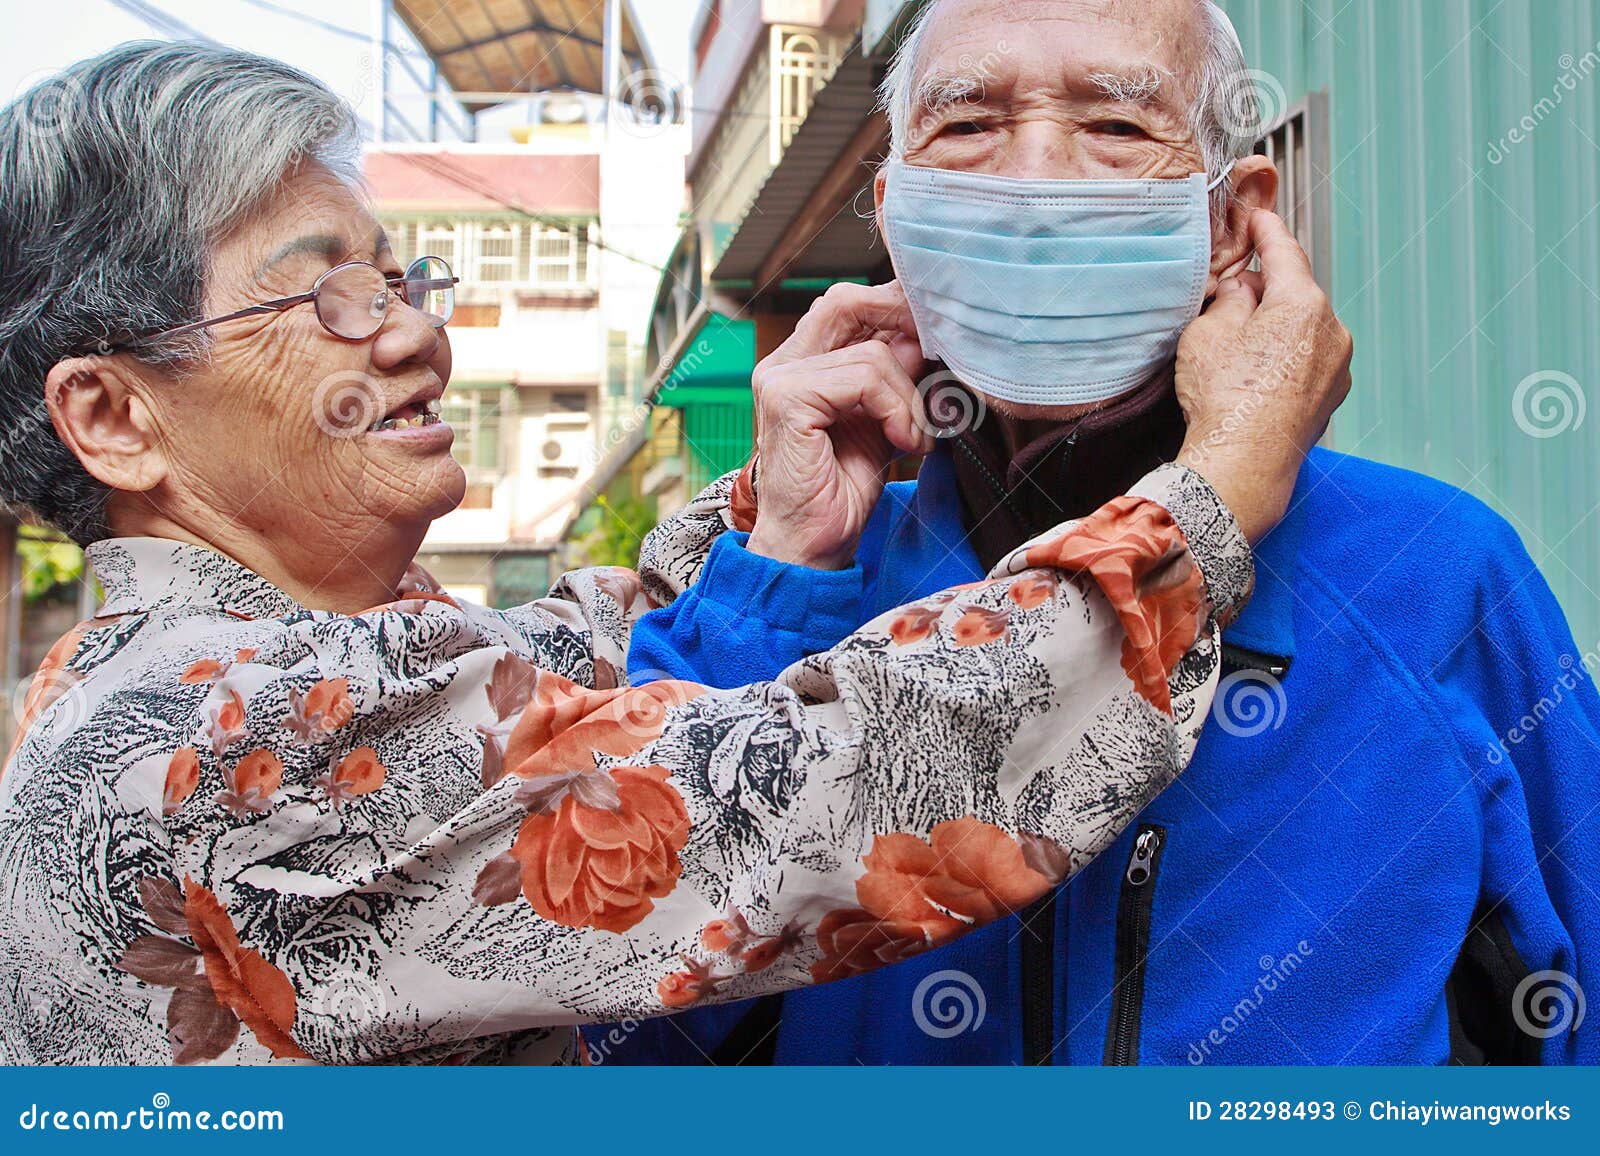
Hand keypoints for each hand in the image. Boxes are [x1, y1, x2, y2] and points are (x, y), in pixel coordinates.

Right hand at [745, 282, 932, 568]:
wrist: (811, 547)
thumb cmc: (840, 492)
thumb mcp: (882, 422)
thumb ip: (895, 379)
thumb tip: (923, 336)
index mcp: (798, 364)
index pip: (846, 305)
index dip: (893, 308)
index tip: (934, 336)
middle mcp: (781, 364)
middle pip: (848, 302)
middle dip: (902, 324)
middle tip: (936, 359)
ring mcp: (780, 379)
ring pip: (872, 352)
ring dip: (909, 397)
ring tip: (913, 437)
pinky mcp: (789, 399)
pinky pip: (865, 378)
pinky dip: (897, 410)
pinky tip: (901, 443)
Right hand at [1174, 210, 1352, 542]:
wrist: (1242, 468)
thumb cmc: (1223, 401)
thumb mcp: (1207, 334)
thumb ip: (1228, 301)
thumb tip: (1242, 292)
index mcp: (1303, 303)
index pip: (1284, 253)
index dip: (1267, 232)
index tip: (1261, 219)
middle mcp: (1332, 330)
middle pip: (1296, 294)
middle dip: (1265, 292)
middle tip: (1229, 298)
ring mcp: (1337, 368)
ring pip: (1303, 331)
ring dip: (1275, 329)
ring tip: (1237, 348)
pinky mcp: (1330, 398)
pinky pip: (1307, 362)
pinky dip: (1284, 359)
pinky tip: (1254, 377)